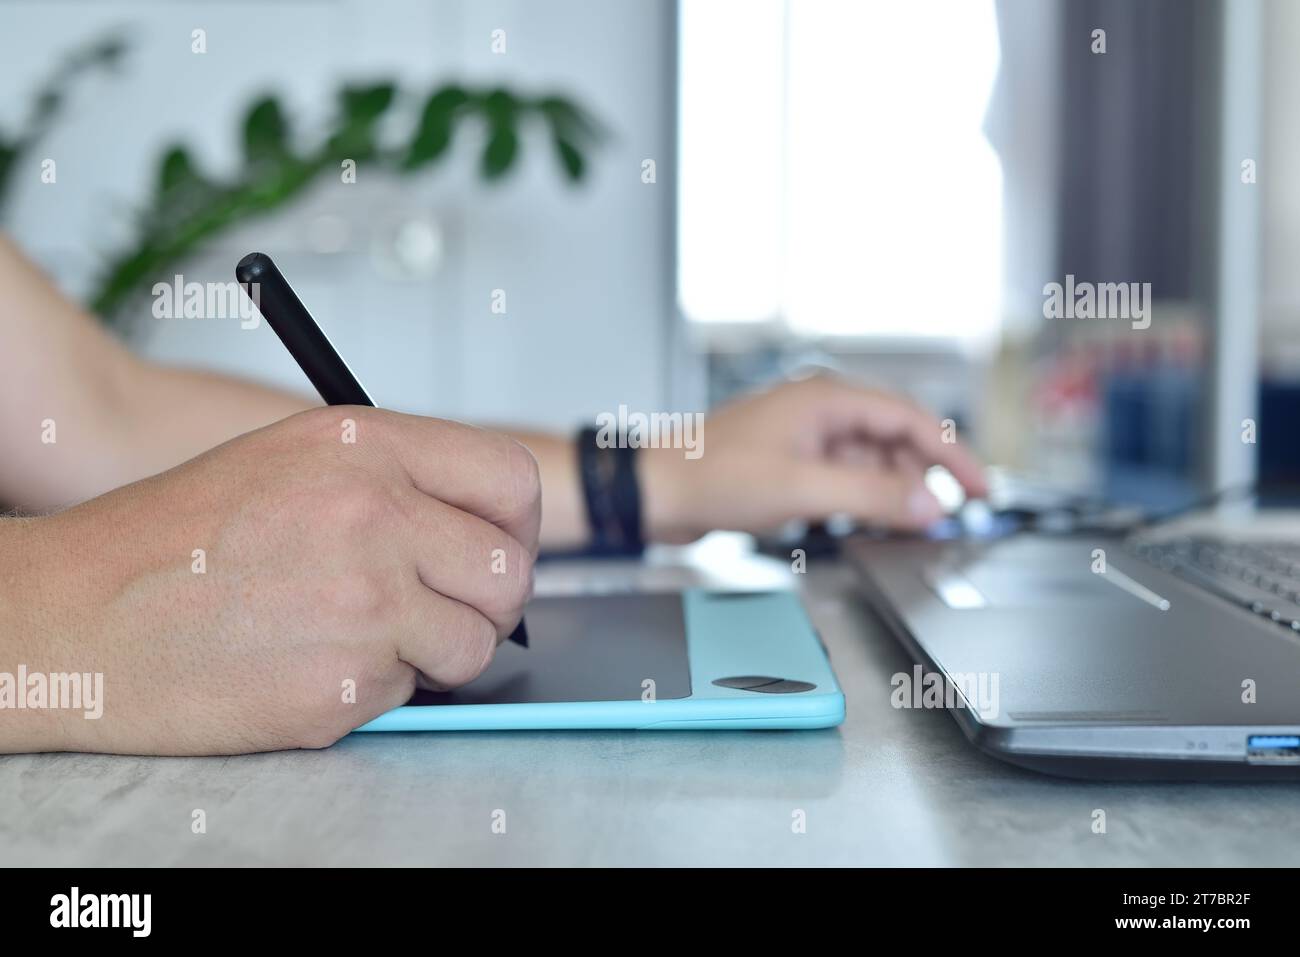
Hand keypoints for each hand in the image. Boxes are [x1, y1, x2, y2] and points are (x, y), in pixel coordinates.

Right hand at [3, 407, 538, 754]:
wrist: (79, 615)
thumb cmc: (175, 539)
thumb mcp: (292, 458)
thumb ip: (394, 478)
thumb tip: (484, 526)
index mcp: (366, 446)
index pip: (511, 483)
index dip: (517, 527)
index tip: (499, 549)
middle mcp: (376, 514)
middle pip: (511, 573)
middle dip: (487, 601)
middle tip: (442, 607)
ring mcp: (366, 602)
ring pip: (474, 644)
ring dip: (435, 652)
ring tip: (362, 635)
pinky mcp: (345, 682)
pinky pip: (411, 691)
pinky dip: (376, 687)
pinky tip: (312, 661)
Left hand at [639, 375, 986, 541]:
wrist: (655, 492)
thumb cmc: (713, 476)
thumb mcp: (803, 488)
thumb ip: (872, 494)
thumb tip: (929, 505)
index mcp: (828, 399)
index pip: (912, 419)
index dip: (953, 455)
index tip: (979, 490)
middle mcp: (821, 410)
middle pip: (896, 438)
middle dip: (925, 476)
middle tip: (949, 517)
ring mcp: (805, 437)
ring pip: (871, 460)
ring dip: (892, 491)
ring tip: (908, 525)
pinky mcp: (790, 463)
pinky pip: (843, 476)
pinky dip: (863, 497)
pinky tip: (866, 521)